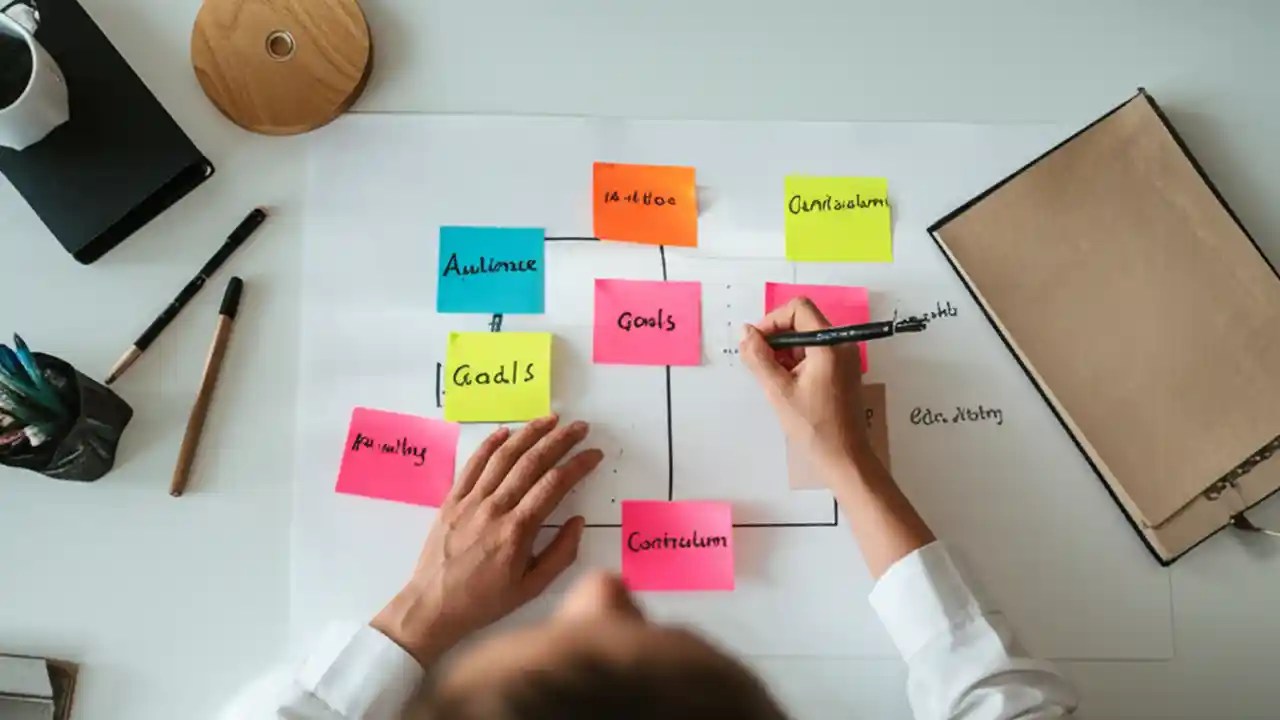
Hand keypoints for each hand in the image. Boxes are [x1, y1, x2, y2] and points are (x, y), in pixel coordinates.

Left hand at [371, 415, 603, 665]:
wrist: (432, 606)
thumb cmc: (485, 601)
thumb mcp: (532, 588)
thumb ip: (561, 553)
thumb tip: (578, 521)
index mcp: (518, 531)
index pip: (555, 485)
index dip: (578, 465)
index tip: (594, 454)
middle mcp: (495, 509)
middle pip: (532, 462)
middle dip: (560, 440)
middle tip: (579, 427)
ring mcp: (470, 501)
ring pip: (504, 457)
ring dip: (529, 433)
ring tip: (549, 419)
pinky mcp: (452, 500)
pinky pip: (473, 465)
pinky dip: (490, 444)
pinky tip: (506, 431)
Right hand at [739, 297, 872, 473]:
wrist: (845, 458)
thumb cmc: (812, 427)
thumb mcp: (778, 391)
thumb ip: (758, 357)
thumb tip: (745, 332)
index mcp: (829, 345)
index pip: (798, 309)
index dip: (772, 321)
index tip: (757, 345)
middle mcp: (841, 344)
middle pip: (802, 322)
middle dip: (776, 339)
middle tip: (761, 366)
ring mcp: (844, 358)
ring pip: (806, 339)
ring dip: (785, 353)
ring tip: (775, 381)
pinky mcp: (842, 371)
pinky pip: (815, 354)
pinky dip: (797, 363)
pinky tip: (788, 387)